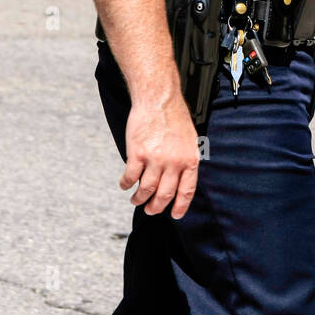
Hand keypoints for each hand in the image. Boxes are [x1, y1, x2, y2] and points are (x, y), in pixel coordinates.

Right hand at [120, 90, 200, 218]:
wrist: (159, 99)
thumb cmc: (174, 116)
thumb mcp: (190, 139)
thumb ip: (186, 159)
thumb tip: (180, 178)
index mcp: (189, 160)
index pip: (186, 191)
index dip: (180, 206)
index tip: (174, 215)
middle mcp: (174, 163)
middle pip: (165, 195)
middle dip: (156, 207)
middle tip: (150, 210)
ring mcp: (155, 159)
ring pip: (146, 189)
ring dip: (139, 198)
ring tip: (136, 200)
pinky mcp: (138, 154)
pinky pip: (131, 177)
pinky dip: (126, 184)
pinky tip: (125, 185)